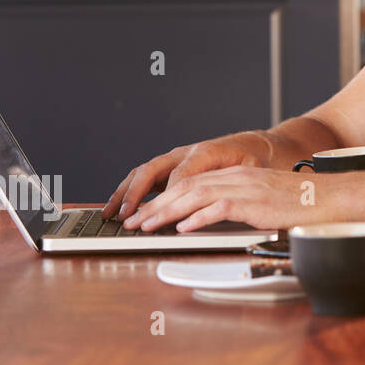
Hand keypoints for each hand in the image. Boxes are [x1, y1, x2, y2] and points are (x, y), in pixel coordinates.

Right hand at [102, 131, 272, 220]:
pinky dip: (130, 191)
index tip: (154, 217)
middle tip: (123, 216)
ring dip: (125, 193)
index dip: (166, 199)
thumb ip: (230, 184)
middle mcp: (185, 153)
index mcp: (204, 153)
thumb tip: (214, 203)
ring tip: (110, 214)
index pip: (179, 178)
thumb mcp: (249, 171)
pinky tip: (119, 207)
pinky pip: (146, 177)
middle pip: (151, 171)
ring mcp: (175, 158)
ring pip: (143, 173)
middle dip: (134, 195)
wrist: (255, 146)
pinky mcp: (172, 166)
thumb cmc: (253, 160)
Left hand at [120, 164, 342, 231]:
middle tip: (133, 221)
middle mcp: (238, 177)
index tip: (143, 214)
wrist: (331, 198)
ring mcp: (247, 187)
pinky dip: (199, 218)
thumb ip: (236, 206)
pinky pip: (221, 207)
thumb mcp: (262, 202)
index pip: (191, 183)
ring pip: (196, 195)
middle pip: (186, 187)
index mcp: (238, 175)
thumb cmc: (302, 204)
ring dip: (167, 212)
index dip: (163, 198)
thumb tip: (205, 221)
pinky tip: (183, 228)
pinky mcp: (257, 201)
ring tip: (147, 226)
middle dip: (155, 205)